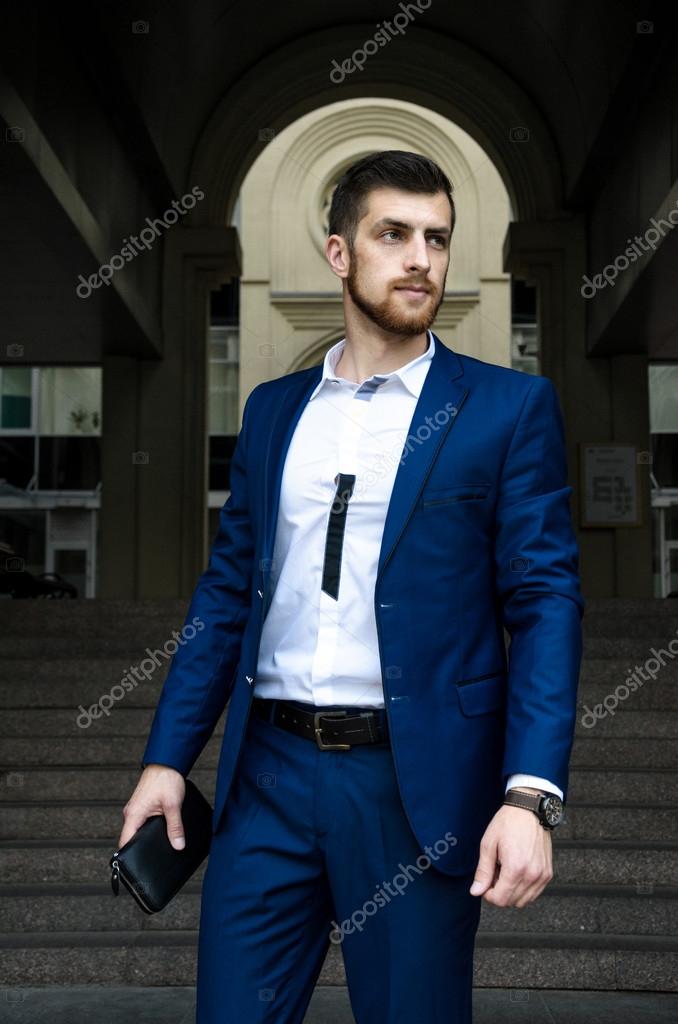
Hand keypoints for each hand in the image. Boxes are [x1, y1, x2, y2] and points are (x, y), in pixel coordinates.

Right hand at [118, 763, 185, 851]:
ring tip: (158, 845)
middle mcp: (131, 812)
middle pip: (131, 838)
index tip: (137, 866)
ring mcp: (136, 809)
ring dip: (145, 836)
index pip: (125, 842)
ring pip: (137, 829)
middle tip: (152, 858)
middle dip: (140, 848)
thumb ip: (175, 827)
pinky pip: (142, 821)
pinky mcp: (143, 805)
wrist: (167, 761)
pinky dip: (149, 827)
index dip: (130, 856)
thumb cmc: (166, 778)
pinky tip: (160, 830)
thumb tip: (177, 845)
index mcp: (133, 814)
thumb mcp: (173, 806)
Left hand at [469, 788, 552, 906]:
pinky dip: (524, 889)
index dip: (488, 894)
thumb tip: (476, 891)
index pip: (500, 899)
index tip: (485, 883)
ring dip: (512, 892)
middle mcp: (532, 875)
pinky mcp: (548, 873)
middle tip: (495, 873)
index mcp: (515, 868)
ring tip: (506, 871)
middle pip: (511, 902)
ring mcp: (542, 875)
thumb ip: (483, 872)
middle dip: (499, 892)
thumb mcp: (488, 845)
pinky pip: (534, 893)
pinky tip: (517, 872)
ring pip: (524, 901)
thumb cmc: (508, 823)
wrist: (529, 809)